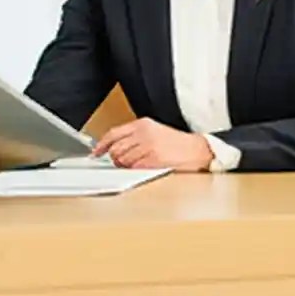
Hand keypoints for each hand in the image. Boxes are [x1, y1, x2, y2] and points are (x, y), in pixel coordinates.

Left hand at [93, 118, 214, 171]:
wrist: (197, 150)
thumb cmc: (178, 143)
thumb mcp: (154, 131)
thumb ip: (135, 136)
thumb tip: (115, 147)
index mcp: (142, 124)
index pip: (113, 133)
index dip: (102, 145)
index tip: (96, 153)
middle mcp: (143, 133)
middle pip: (115, 148)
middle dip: (114, 159)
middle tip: (120, 163)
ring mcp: (148, 146)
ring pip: (123, 160)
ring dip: (124, 166)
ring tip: (136, 165)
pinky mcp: (154, 159)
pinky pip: (134, 168)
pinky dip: (134, 171)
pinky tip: (142, 169)